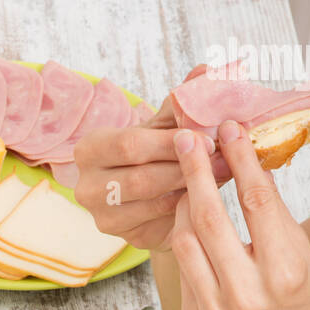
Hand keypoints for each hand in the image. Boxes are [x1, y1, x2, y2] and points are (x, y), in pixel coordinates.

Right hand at [73, 68, 228, 251]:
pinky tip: (206, 195)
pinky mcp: (126, 238)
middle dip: (184, 167)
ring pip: (153, 202)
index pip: (130, 144)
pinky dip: (187, 208)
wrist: (149, 193)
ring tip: (222, 174)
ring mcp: (104, 217)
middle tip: (221, 159)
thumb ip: (181, 101)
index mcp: (90, 149)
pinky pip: (162, 222)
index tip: (207, 138)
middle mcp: (87, 186)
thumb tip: (206, 71)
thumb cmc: (154, 153)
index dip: (170, 142)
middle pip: (141, 177)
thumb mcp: (163, 125)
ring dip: (191, 188)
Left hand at [170, 121, 309, 309]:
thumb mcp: (302, 254)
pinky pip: (183, 267)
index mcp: (284, 272)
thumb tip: (246, 164)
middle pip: (210, 218)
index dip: (240, 160)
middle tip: (188, 139)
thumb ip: (272, 215)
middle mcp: (247, 294)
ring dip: (184, 203)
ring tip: (189, 181)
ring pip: (185, 241)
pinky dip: (185, 238)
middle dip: (196, 171)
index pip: (256, 202)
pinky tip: (191, 221)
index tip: (229, 130)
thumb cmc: (303, 303)